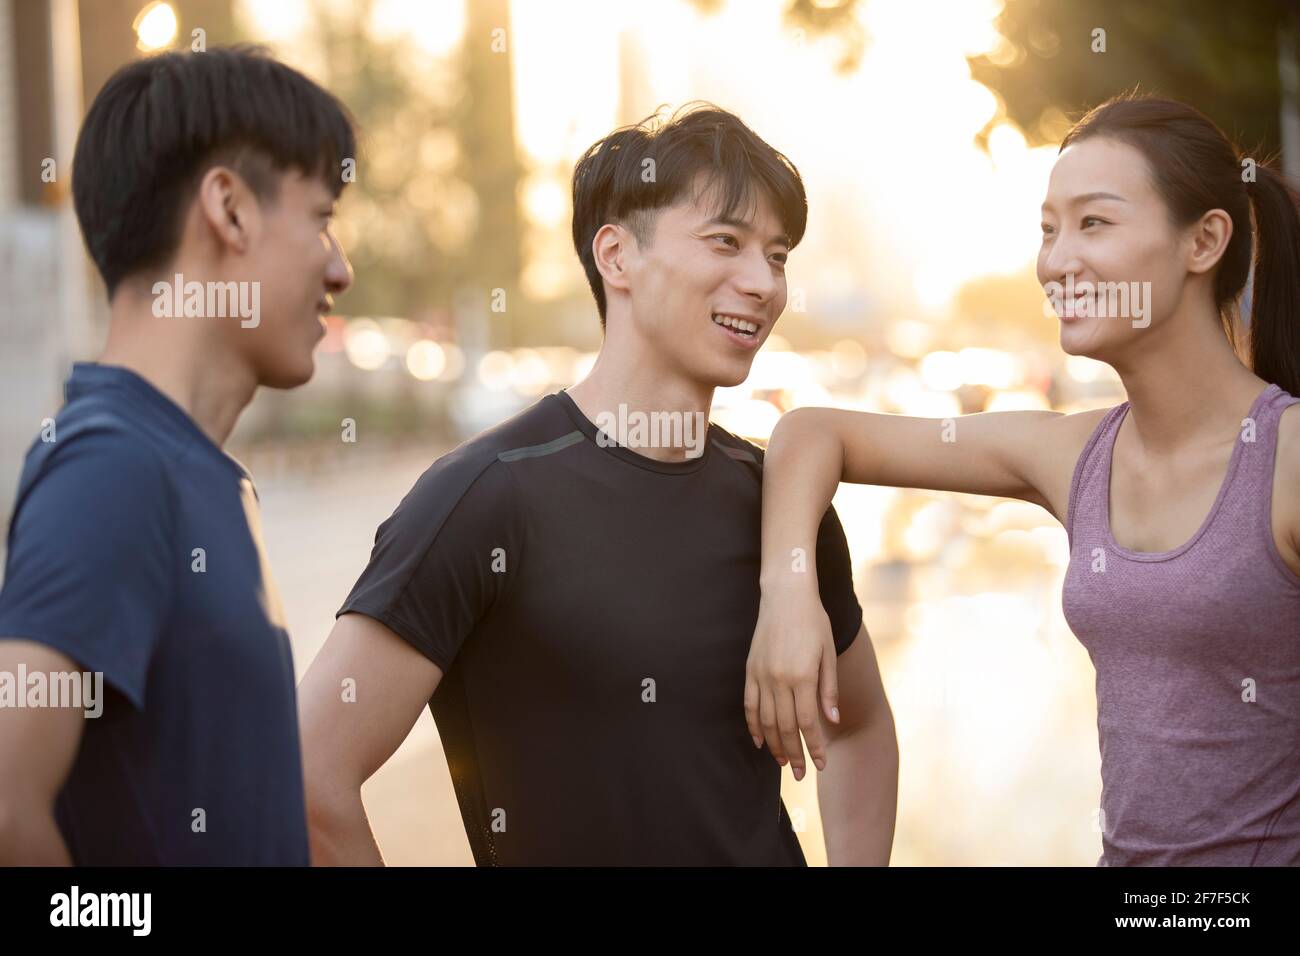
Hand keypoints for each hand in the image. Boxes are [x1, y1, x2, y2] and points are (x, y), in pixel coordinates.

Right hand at [743, 586, 839, 780]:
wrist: (785, 596)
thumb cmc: (813, 622)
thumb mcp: (828, 653)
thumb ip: (828, 689)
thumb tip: (831, 720)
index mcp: (802, 676)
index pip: (807, 723)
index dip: (813, 747)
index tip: (819, 765)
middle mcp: (779, 679)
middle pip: (785, 727)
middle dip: (794, 754)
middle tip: (800, 773)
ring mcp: (761, 675)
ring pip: (766, 720)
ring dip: (774, 745)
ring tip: (782, 762)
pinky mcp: (750, 670)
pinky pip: (749, 704)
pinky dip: (753, 725)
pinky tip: (760, 741)